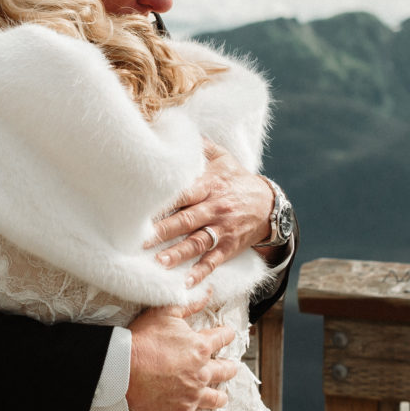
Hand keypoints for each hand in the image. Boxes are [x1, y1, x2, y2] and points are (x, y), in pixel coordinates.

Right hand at [125, 305, 239, 410]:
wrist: (121, 369)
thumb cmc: (141, 339)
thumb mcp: (165, 313)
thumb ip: (189, 303)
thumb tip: (208, 290)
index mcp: (200, 347)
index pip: (223, 338)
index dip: (226, 335)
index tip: (227, 335)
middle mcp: (202, 372)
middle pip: (226, 370)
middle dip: (228, 368)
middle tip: (229, 367)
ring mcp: (193, 395)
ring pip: (217, 398)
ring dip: (220, 396)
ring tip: (220, 397)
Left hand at [147, 142, 272, 278]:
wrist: (270, 204)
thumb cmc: (237, 179)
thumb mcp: (222, 158)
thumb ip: (199, 146)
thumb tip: (175, 127)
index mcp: (209, 185)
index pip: (184, 192)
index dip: (164, 200)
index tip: (141, 206)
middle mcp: (214, 208)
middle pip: (186, 220)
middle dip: (163, 231)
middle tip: (140, 240)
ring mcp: (222, 229)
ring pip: (197, 242)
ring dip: (178, 253)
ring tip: (159, 263)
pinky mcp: (228, 246)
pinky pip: (213, 261)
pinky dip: (200, 273)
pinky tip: (186, 283)